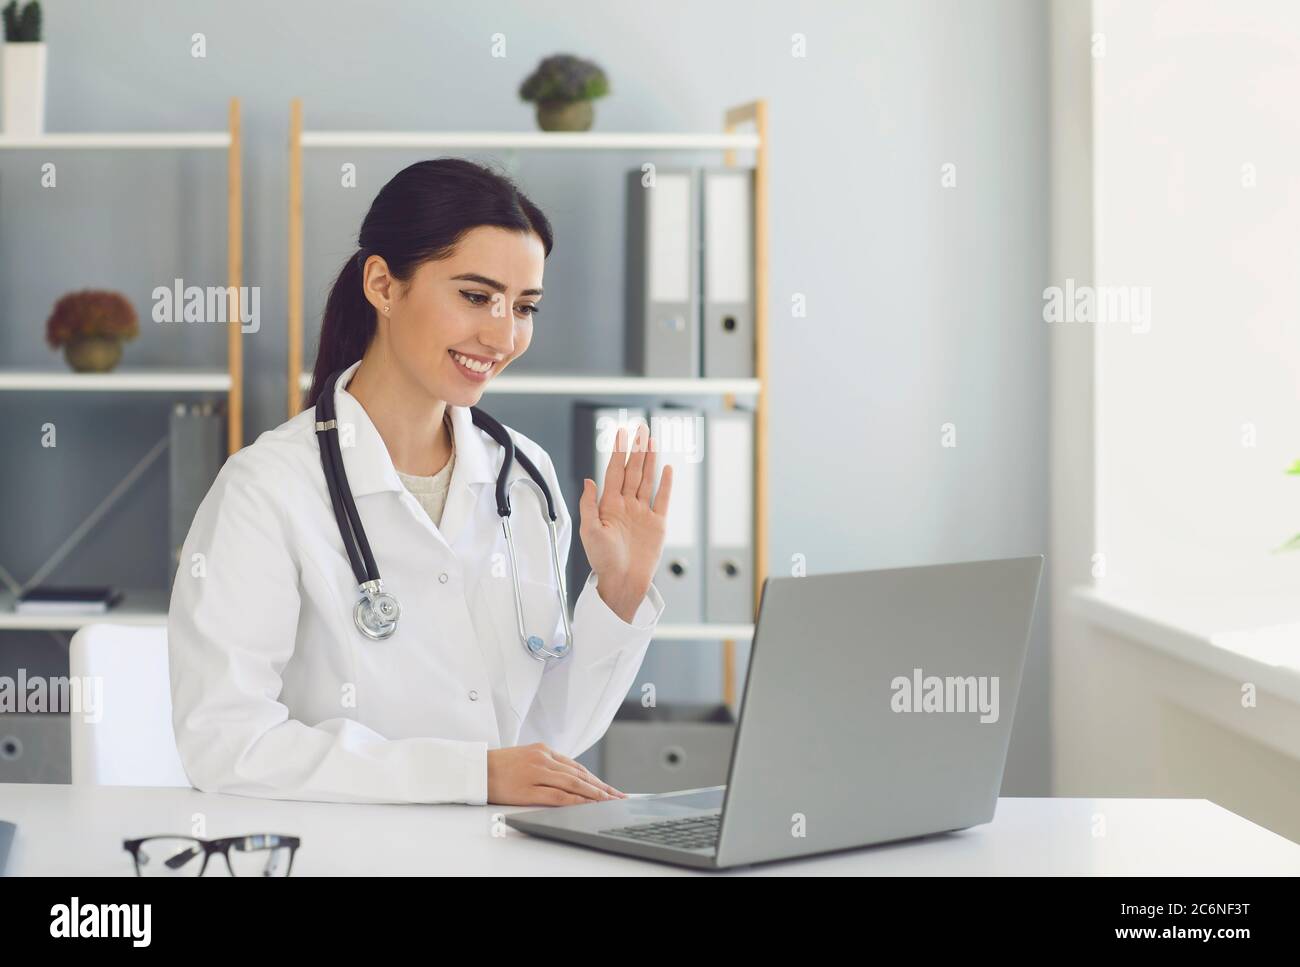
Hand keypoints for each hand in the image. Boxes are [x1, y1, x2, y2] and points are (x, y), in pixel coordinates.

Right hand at [486, 743, 626, 805]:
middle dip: (601, 787)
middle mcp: (544, 758)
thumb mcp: (525, 757)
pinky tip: (587, 806)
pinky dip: (576, 801)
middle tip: (618, 797)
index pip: (576, 767)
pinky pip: (559, 796)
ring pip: (574, 784)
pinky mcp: (529, 788)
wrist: (475, 769)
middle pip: (580, 775)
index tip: (609, 789)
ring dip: (594, 794)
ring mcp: (537, 772)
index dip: (595, 779)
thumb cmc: (498, 767)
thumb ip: (545, 765)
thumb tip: (567, 778)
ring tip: (609, 803)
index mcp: (544, 750)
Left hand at [578, 424, 671, 621]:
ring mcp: (642, 513)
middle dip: (636, 449)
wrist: (623, 581)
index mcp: (609, 505)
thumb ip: (589, 505)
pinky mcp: (657, 523)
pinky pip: (662, 499)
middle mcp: (626, 505)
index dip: (618, 452)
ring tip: (652, 441)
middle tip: (640, 428)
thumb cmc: (603, 560)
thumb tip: (588, 480)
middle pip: (632, 471)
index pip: (614, 472)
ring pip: (647, 480)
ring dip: (649, 460)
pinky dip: (665, 484)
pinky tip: (666, 468)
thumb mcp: (589, 531)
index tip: (621, 433)